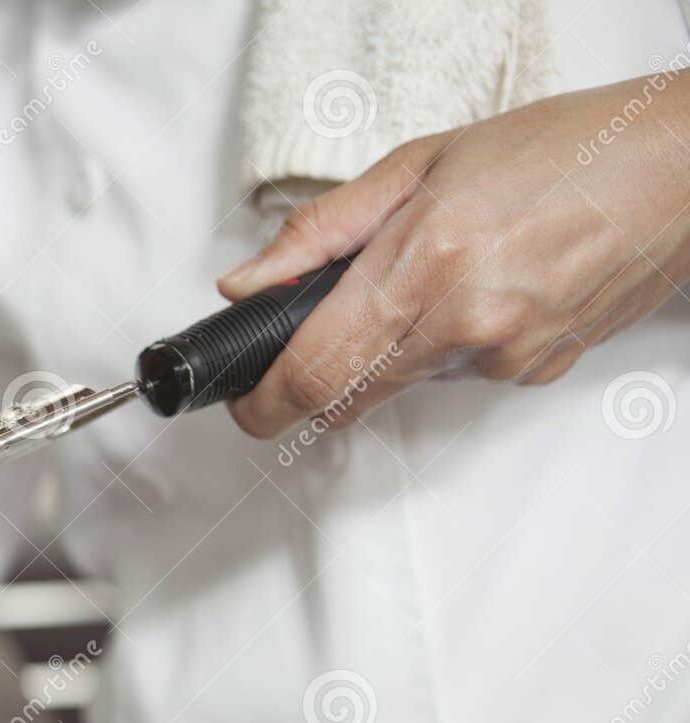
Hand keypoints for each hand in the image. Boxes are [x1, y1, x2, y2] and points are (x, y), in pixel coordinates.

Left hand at [218, 75, 689, 438]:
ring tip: (436, 275)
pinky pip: (458, 375)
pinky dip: (447, 345)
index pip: (312, 374)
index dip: (263, 403)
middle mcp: (464, 326)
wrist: (679, 168)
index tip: (245, 403)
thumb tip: (249, 283)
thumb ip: (321, 232)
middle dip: (315, 378)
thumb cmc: (559, 149)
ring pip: (400, 386)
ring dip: (390, 350)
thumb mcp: (420, 165)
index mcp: (424, 267)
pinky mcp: (536, 374)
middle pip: (345, 398)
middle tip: (316, 333)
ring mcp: (505, 358)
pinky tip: (483, 289)